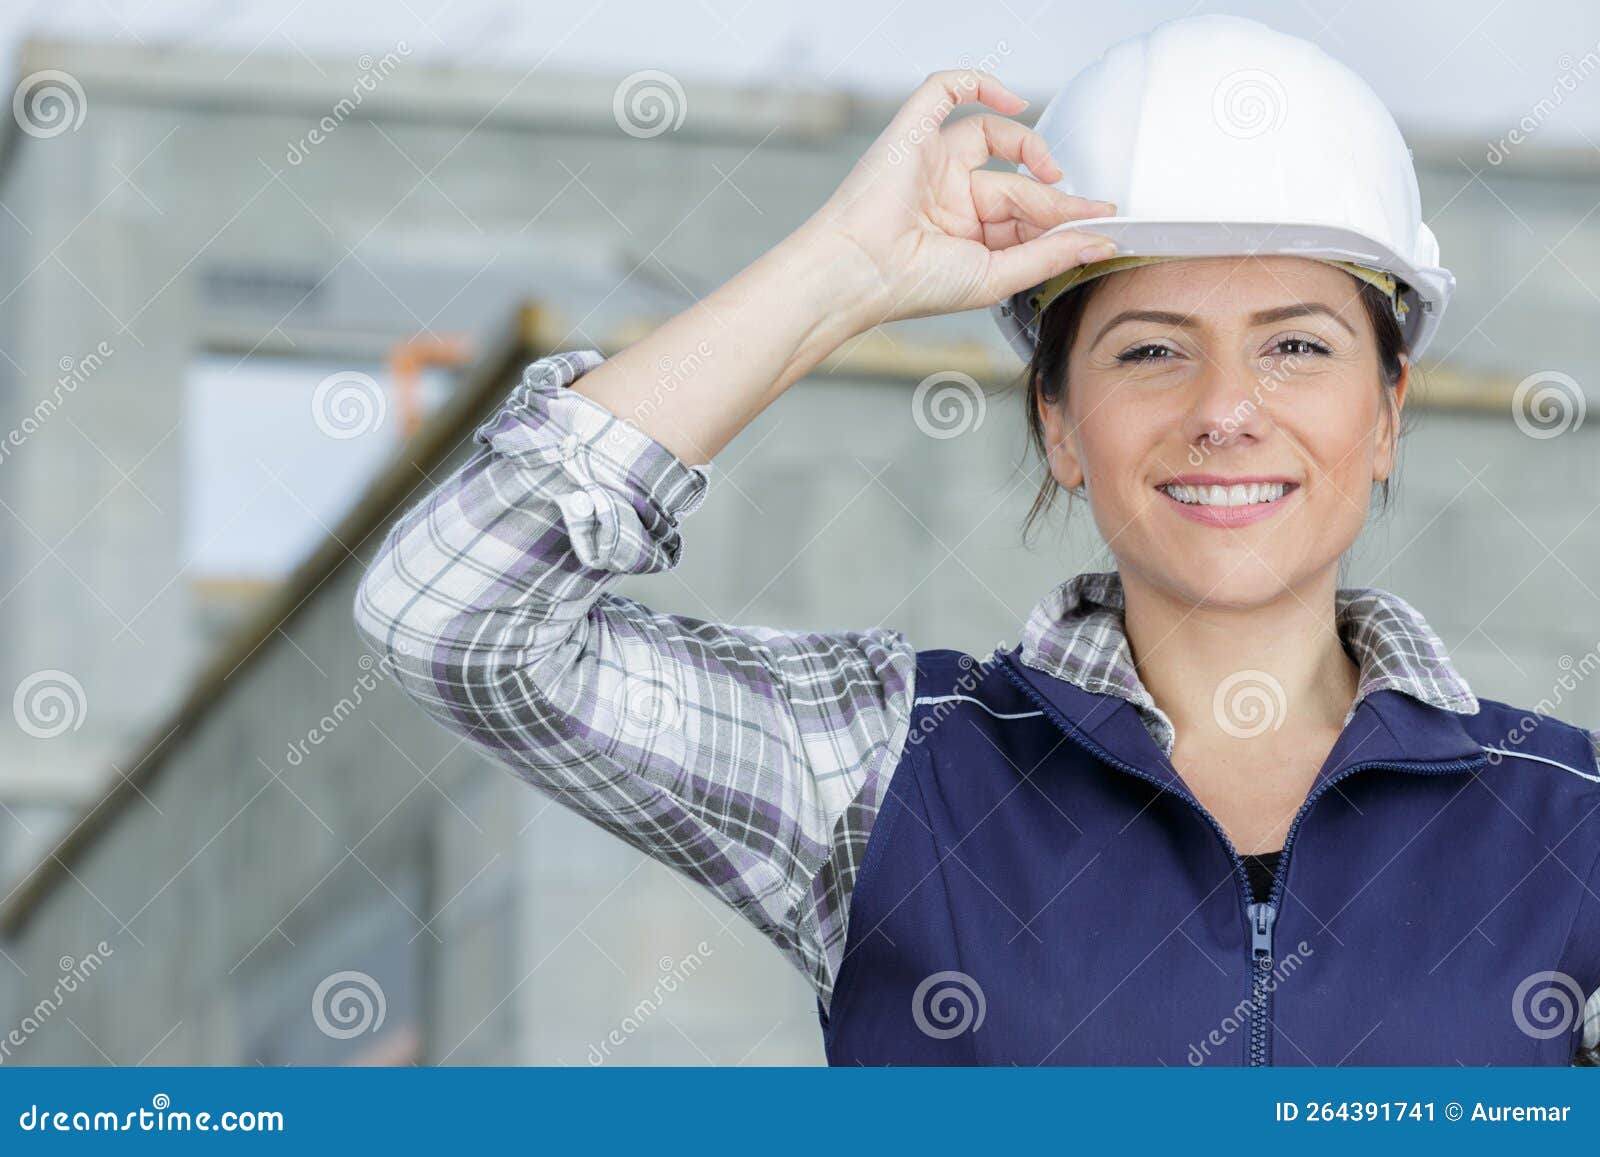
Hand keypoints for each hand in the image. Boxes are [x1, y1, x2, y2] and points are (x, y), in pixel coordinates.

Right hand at [799, 69, 1118, 331]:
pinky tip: (1015, 102)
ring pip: (991, 135)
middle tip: (1081, 209)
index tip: (1102, 222)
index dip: (1062, 216)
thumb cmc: (912, 285)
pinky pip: (947, 90)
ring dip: (1028, 146)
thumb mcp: (997, 276)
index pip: (1023, 214)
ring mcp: (931, 162)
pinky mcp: (912, 132)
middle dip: (1050, 197)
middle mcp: (949, 196)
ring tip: (1048, 170)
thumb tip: (1101, 242)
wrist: (861, 274)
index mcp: (965, 234)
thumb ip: (1048, 256)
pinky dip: (981, 83)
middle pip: (1014, 182)